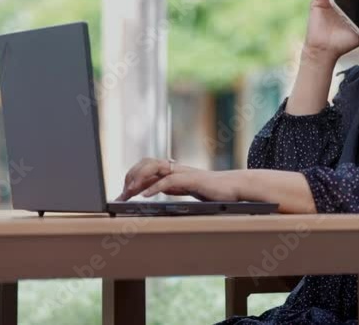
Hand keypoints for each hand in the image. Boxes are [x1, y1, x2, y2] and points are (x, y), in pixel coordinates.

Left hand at [115, 157, 240, 201]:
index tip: (123, 192)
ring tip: (128, 192)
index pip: (148, 166)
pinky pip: (169, 181)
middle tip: (122, 194)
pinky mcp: (193, 179)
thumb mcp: (188, 188)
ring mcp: (184, 172)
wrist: (236, 187)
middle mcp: (177, 168)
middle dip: (131, 176)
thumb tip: (157, 188)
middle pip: (147, 163)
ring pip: (155, 167)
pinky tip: (145, 196)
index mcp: (175, 170)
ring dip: (139, 179)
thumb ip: (173, 186)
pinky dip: (155, 187)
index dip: (133, 176)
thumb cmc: (215, 189)